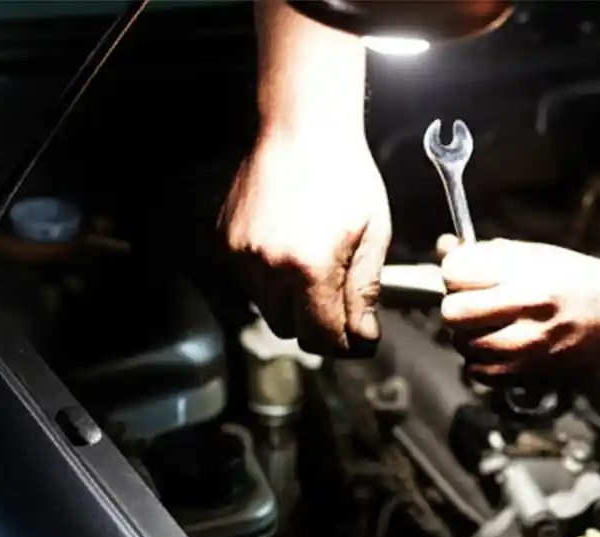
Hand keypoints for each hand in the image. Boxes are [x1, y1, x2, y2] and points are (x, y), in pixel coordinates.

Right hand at [223, 131, 391, 355]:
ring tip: (316, 264)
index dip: (346, 345)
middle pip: (291, 330)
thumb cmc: (345, 175)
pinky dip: (271, 278)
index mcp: (309, 268)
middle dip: (318, 325)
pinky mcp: (225, 241)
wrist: (302, 128)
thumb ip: (365, 291)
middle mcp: (268, 267)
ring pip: (267, 307)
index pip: (322, 338)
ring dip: (292, 302)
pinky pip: (249, 281)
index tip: (362, 338)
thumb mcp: (373, 234)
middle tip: (343, 305)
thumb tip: (363, 336)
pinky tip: (291, 247)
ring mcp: (241, 254)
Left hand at [437, 235, 599, 380]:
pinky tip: (501, 346)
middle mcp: (528, 318)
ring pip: (463, 345)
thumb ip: (487, 254)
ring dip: (470, 334)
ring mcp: (529, 352)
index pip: (455, 274)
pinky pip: (478, 373)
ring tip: (493, 324)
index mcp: (528, 280)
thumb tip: (443, 248)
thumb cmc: (579, 280)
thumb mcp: (535, 254)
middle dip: (458, 305)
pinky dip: (482, 360)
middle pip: (452, 313)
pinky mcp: (531, 377)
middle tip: (476, 302)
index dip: (456, 272)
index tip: (467, 275)